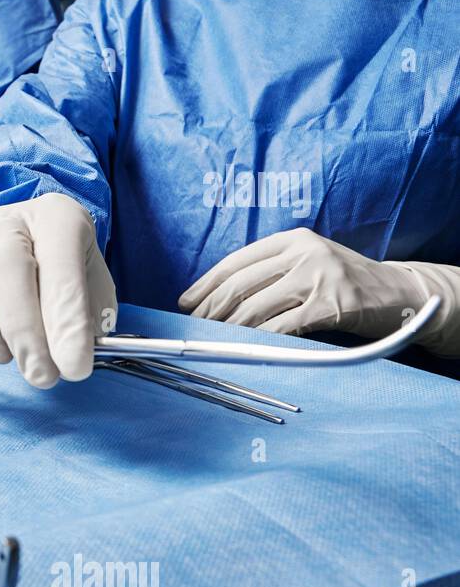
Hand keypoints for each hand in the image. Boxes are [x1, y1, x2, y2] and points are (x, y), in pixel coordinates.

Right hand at [0, 194, 116, 388]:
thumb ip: (85, 322)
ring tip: (6, 358)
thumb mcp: (93, 294)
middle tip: (42, 375)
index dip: (67, 319)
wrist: (32, 261)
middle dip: (24, 332)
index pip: (60, 262)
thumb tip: (68, 363)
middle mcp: (5, 222)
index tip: (74, 367)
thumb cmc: (64, 280)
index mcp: (55, 217)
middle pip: (6, 269)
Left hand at [179, 229, 431, 339]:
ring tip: (212, 341)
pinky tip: (244, 348)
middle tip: (193, 328)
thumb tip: (219, 298)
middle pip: (239, 284)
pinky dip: (258, 340)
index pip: (235, 261)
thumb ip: (271, 273)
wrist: (401, 293)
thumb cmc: (345, 282)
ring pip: (255, 308)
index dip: (205, 284)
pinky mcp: (330, 304)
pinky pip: (282, 327)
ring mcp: (318, 276)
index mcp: (292, 239)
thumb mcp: (308, 263)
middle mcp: (303, 252)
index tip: (185, 302)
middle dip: (209, 310)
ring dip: (228, 329)